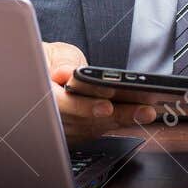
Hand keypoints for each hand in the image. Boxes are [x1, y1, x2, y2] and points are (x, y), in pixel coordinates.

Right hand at [43, 41, 157, 141]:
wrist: (41, 73)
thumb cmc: (49, 61)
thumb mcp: (54, 52)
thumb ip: (62, 62)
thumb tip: (68, 73)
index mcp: (41, 94)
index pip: (62, 105)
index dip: (84, 107)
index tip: (106, 105)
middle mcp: (51, 118)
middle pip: (84, 121)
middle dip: (116, 115)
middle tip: (141, 110)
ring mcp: (62, 130)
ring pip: (94, 129)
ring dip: (122, 121)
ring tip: (146, 112)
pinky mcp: (74, 135)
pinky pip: (97, 132)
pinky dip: (117, 124)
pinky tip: (137, 117)